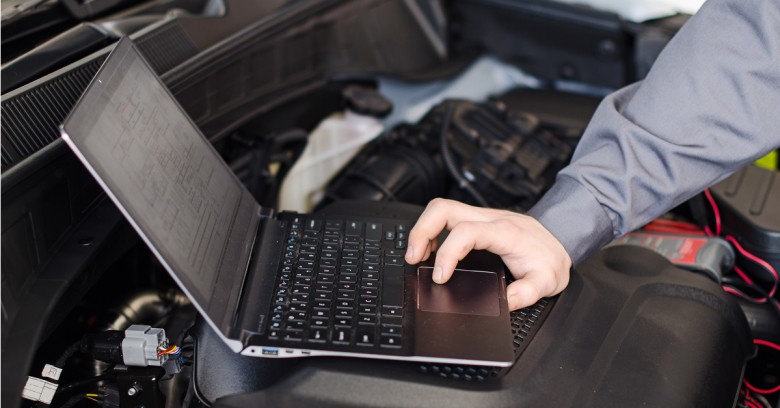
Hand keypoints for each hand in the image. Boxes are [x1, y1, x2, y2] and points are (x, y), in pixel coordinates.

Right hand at [405, 198, 571, 309]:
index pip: (464, 232)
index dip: (446, 253)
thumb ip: (526, 293)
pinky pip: (446, 216)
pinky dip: (431, 230)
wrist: (561, 237)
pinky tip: (430, 249)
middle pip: (443, 208)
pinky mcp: (476, 220)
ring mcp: (481, 216)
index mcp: (504, 232)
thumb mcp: (547, 281)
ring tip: (416, 255)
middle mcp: (489, 218)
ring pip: (440, 208)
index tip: (440, 276)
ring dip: (422, 229)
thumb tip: (505, 303)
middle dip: (420, 231)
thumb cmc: (550, 257)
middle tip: (413, 257)